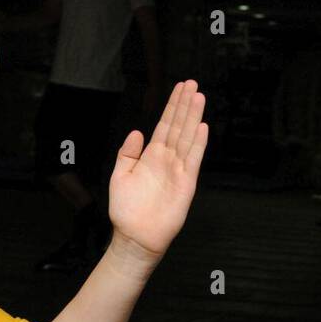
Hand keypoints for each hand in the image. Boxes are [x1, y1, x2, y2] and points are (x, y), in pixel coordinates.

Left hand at [107, 79, 208, 260]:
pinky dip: (198, 144)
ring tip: (199, 97)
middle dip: (185, 105)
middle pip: (178, 126)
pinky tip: (202, 127)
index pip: (164, 125)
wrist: (136, 237)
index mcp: (150, 156)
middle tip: (193, 84)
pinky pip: (193, 159)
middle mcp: (166, 160)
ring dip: (193, 118)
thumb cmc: (126, 212)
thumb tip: (136, 133)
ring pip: (187, 138)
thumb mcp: (119, 176)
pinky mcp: (186, 184)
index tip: (179, 88)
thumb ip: (127, 153)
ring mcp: (178, 170)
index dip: (172, 106)